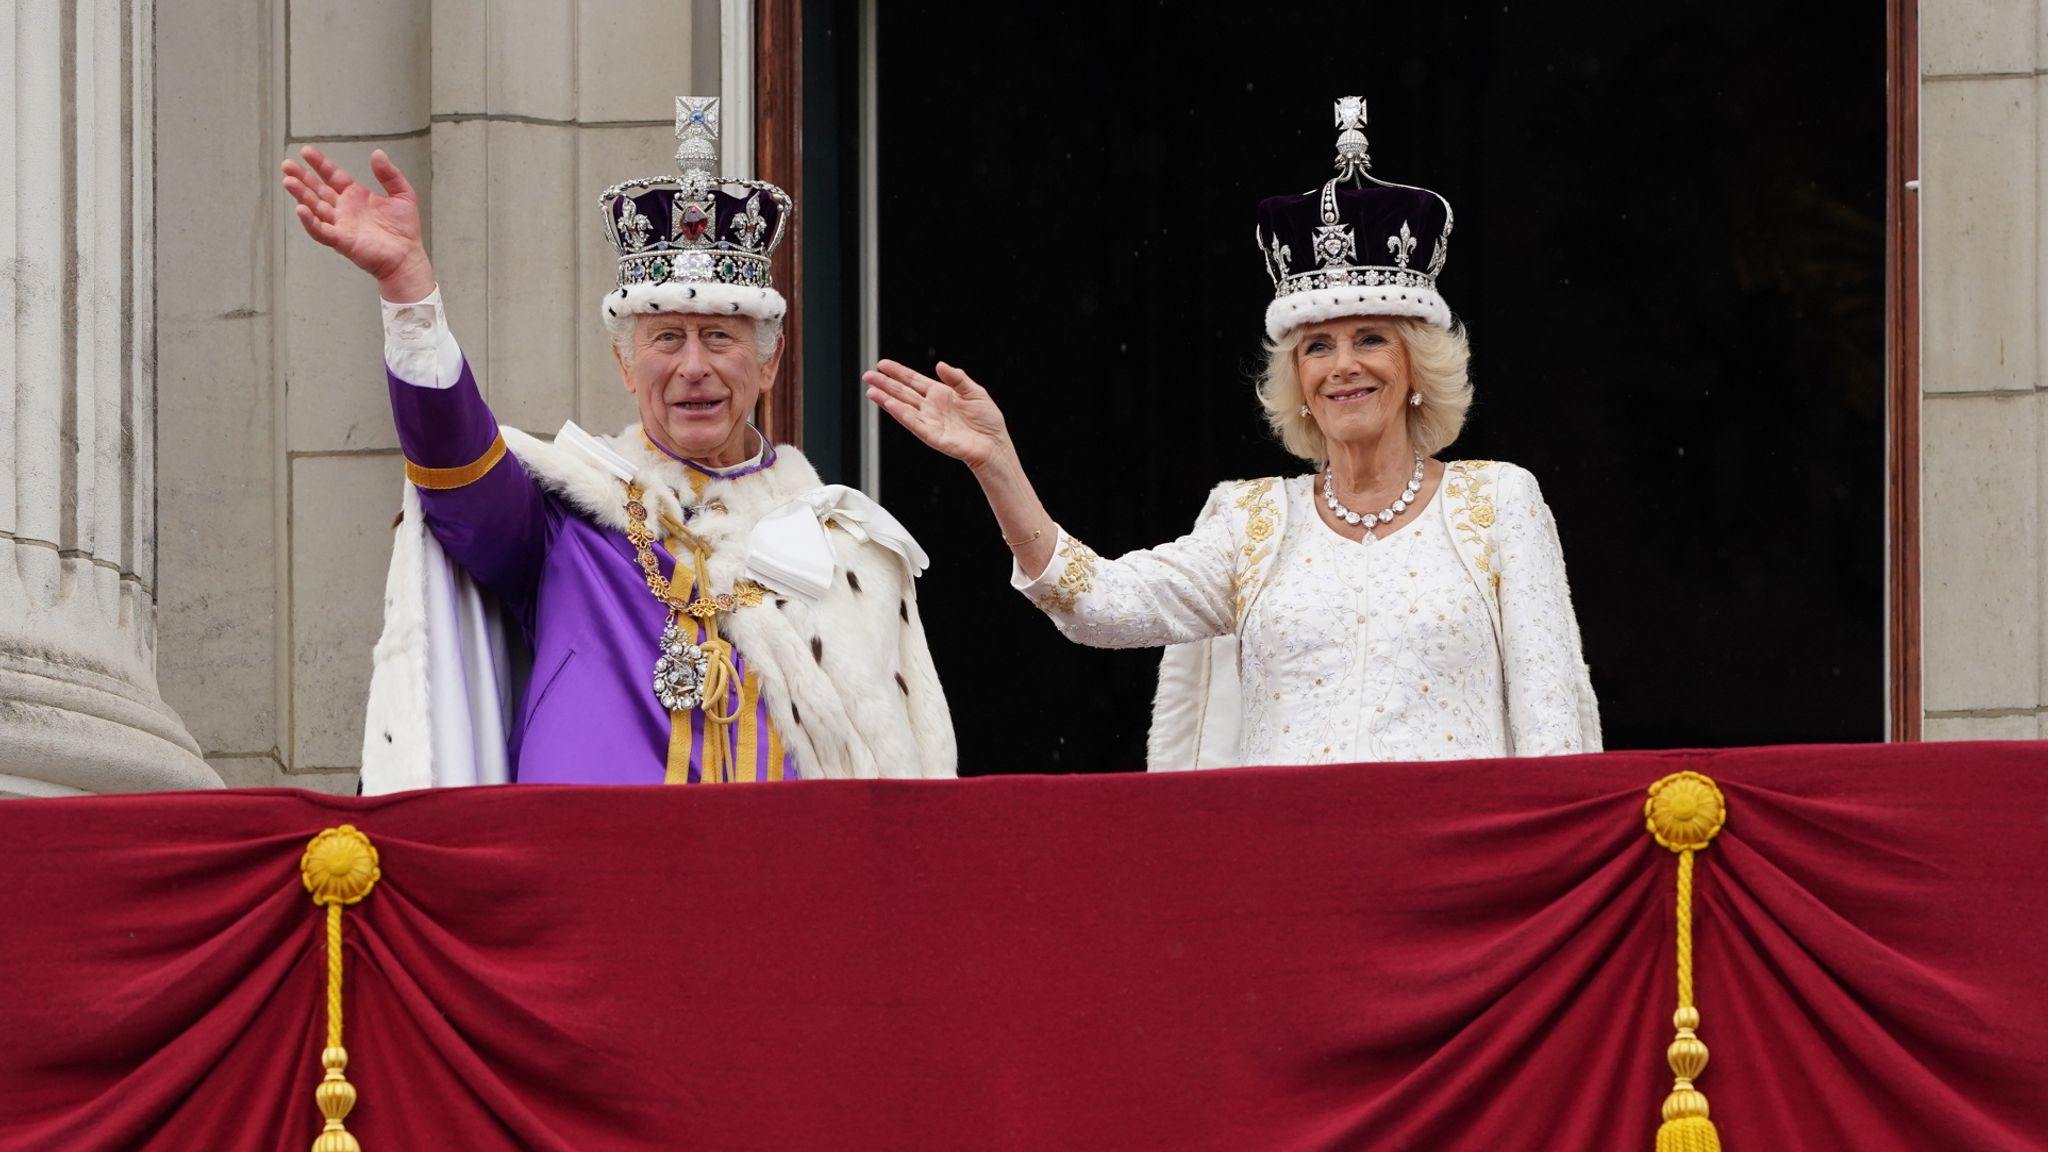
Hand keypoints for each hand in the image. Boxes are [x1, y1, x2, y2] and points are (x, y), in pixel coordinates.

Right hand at [279, 145, 433, 300]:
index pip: (332, 175)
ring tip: (288, 181)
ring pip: (315, 208)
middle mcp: (344, 209)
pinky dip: (310, 221)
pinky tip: (300, 209)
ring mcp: (340, 225)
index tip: (306, 151)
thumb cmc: (405, 230)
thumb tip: (377, 153)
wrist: (409, 257)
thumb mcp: (403, 194)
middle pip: (317, 190)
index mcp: (355, 195)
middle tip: (287, 165)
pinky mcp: (342, 241)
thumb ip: (389, 174)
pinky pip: (321, 231)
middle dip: (301, 177)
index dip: (320, 164)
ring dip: (301, 195)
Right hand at [864, 360, 1014, 473]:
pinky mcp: (931, 436)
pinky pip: (913, 423)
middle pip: (903, 392)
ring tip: (871, 391)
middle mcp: (931, 407)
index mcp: (940, 394)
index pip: (914, 380)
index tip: (882, 364)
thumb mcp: (975, 391)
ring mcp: (929, 421)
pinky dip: (901, 414)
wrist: (994, 444)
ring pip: (903, 407)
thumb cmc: (988, 421)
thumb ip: (957, 378)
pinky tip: (889, 405)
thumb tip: (940, 364)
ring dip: (886, 399)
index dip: (898, 372)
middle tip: (868, 376)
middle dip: (885, 383)